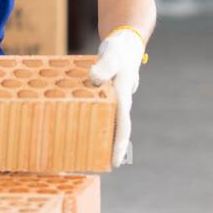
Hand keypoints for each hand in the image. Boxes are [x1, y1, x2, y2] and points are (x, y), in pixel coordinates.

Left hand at [88, 28, 145, 166]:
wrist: (126, 45)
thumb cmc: (118, 50)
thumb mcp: (111, 54)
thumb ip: (105, 65)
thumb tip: (94, 79)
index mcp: (123, 95)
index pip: (122, 124)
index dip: (119, 143)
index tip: (115, 161)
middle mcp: (121, 101)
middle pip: (119, 129)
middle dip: (113, 147)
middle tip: (106, 166)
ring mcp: (116, 100)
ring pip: (112, 123)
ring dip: (106, 138)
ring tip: (93, 156)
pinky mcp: (110, 97)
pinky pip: (104, 114)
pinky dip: (98, 124)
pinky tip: (86, 131)